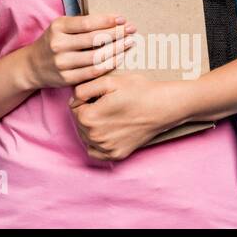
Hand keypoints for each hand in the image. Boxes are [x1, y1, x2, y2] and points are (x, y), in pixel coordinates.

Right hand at [24, 13, 137, 90]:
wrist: (32, 66)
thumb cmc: (53, 42)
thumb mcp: (60, 28)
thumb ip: (80, 24)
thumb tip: (112, 20)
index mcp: (57, 27)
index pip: (87, 23)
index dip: (107, 21)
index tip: (122, 19)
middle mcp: (58, 44)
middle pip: (94, 39)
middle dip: (116, 34)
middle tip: (131, 30)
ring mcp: (62, 63)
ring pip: (96, 57)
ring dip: (116, 49)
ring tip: (129, 43)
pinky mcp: (66, 78)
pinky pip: (93, 71)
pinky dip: (108, 64)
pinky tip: (119, 58)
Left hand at [68, 70, 190, 161]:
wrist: (163, 107)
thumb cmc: (138, 91)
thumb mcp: (109, 81)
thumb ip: (83, 88)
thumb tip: (73, 99)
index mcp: (90, 118)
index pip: (73, 108)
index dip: (85, 99)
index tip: (99, 96)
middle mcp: (95, 137)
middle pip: (79, 122)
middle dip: (87, 112)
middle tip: (106, 104)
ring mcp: (106, 148)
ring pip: (86, 136)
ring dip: (92, 126)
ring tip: (110, 115)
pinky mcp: (117, 155)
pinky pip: (95, 151)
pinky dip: (97, 142)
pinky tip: (108, 131)